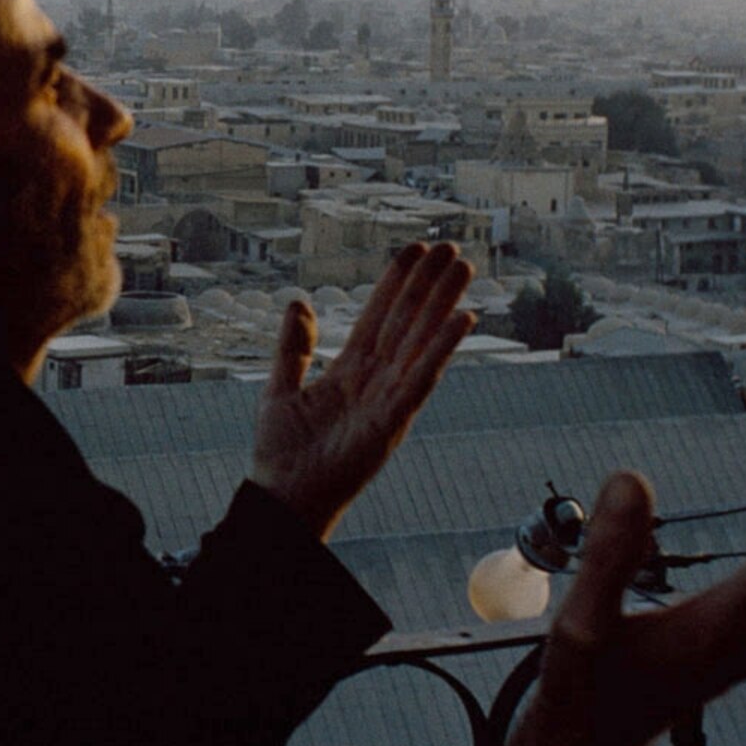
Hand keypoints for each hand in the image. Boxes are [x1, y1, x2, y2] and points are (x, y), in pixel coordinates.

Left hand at [247, 241, 473, 539]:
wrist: (282, 497)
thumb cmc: (283, 452)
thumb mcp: (280, 387)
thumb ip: (293, 346)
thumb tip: (298, 302)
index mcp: (349, 370)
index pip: (378, 316)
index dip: (396, 282)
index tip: (413, 250)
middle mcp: (375, 380)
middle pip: (407, 321)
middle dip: (428, 284)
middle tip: (451, 248)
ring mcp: (388, 399)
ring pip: (421, 341)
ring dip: (443, 304)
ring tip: (464, 269)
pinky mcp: (393, 421)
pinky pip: (422, 379)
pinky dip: (441, 349)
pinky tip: (462, 319)